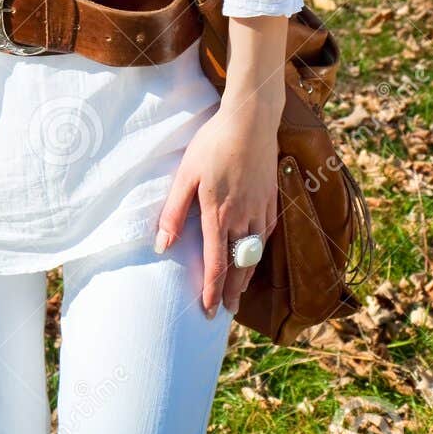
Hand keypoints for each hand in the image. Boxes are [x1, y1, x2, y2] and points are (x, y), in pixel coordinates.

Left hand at [153, 103, 278, 316]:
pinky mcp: (271, 201)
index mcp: (218, 215)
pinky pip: (266, 236)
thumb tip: (161, 245)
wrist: (251, 122)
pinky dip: (258, 252)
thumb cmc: (213, 144)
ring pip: (254, 255)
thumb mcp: (186, 175)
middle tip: (225, 311)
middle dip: (231, 292)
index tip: (208, 311)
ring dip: (246, 277)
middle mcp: (243, 219)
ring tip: (238, 293)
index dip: (211, 291)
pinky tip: (253, 256)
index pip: (216, 265)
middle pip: (238, 266)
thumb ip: (174, 212)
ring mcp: (260, 211)